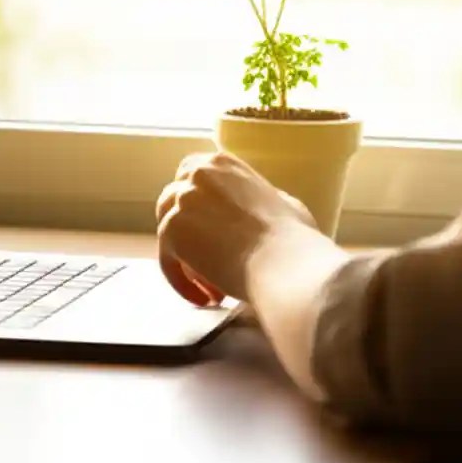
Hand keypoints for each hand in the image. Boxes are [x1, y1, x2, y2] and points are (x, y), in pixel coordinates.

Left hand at [156, 152, 316, 304]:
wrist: (284, 262)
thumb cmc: (293, 238)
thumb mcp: (284, 204)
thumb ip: (260, 200)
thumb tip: (260, 207)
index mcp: (223, 163)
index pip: (191, 176)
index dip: (195, 206)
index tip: (207, 231)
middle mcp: (199, 174)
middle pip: (172, 202)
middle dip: (184, 232)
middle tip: (206, 262)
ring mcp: (182, 199)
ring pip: (168, 233)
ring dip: (186, 261)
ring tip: (214, 289)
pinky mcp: (171, 229)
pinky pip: (168, 261)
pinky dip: (184, 283)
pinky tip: (208, 299)